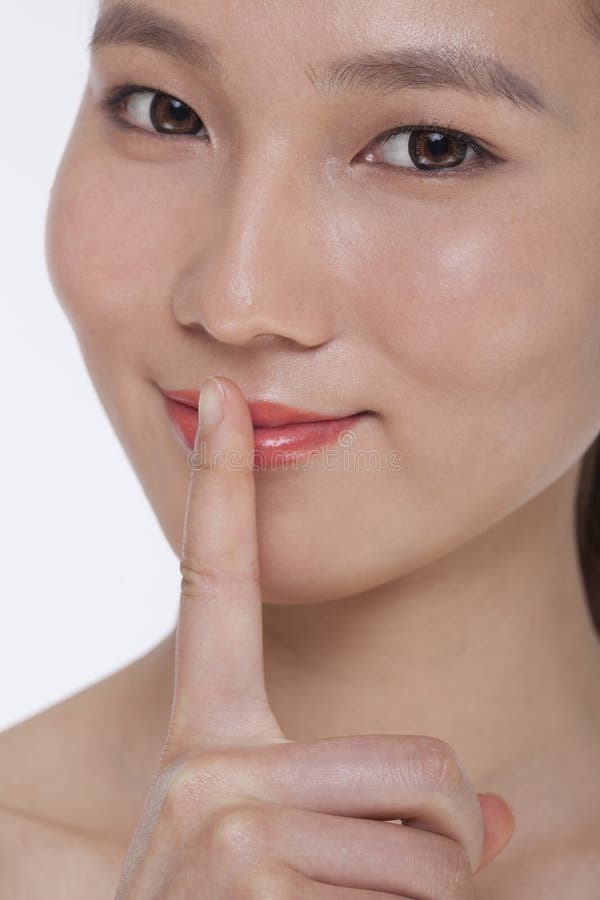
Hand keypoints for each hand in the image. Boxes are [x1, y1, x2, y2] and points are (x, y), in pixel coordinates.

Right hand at [114, 376, 514, 898]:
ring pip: (439, 841)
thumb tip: (506, 808)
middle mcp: (211, 767)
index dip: (221, 489)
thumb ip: (392, 808)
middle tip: (376, 883)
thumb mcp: (294, 849)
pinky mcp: (258, 885)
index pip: (216, 583)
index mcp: (211, 735)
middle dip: (443, 835)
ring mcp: (231, 828)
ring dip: (432, 899)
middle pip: (423, 762)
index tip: (224, 405)